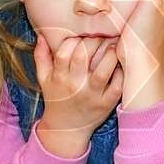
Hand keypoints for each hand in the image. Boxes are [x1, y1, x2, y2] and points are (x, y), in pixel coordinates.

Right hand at [34, 34, 122, 156]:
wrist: (66, 129)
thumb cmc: (56, 99)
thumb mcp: (43, 79)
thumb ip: (41, 57)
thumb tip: (41, 35)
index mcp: (59, 77)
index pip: (63, 52)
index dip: (73, 39)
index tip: (81, 35)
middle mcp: (74, 85)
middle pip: (82, 56)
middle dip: (93, 41)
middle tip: (101, 36)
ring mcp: (92, 95)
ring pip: (103, 70)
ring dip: (110, 54)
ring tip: (114, 45)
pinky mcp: (107, 103)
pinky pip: (117, 85)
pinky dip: (121, 72)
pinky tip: (121, 64)